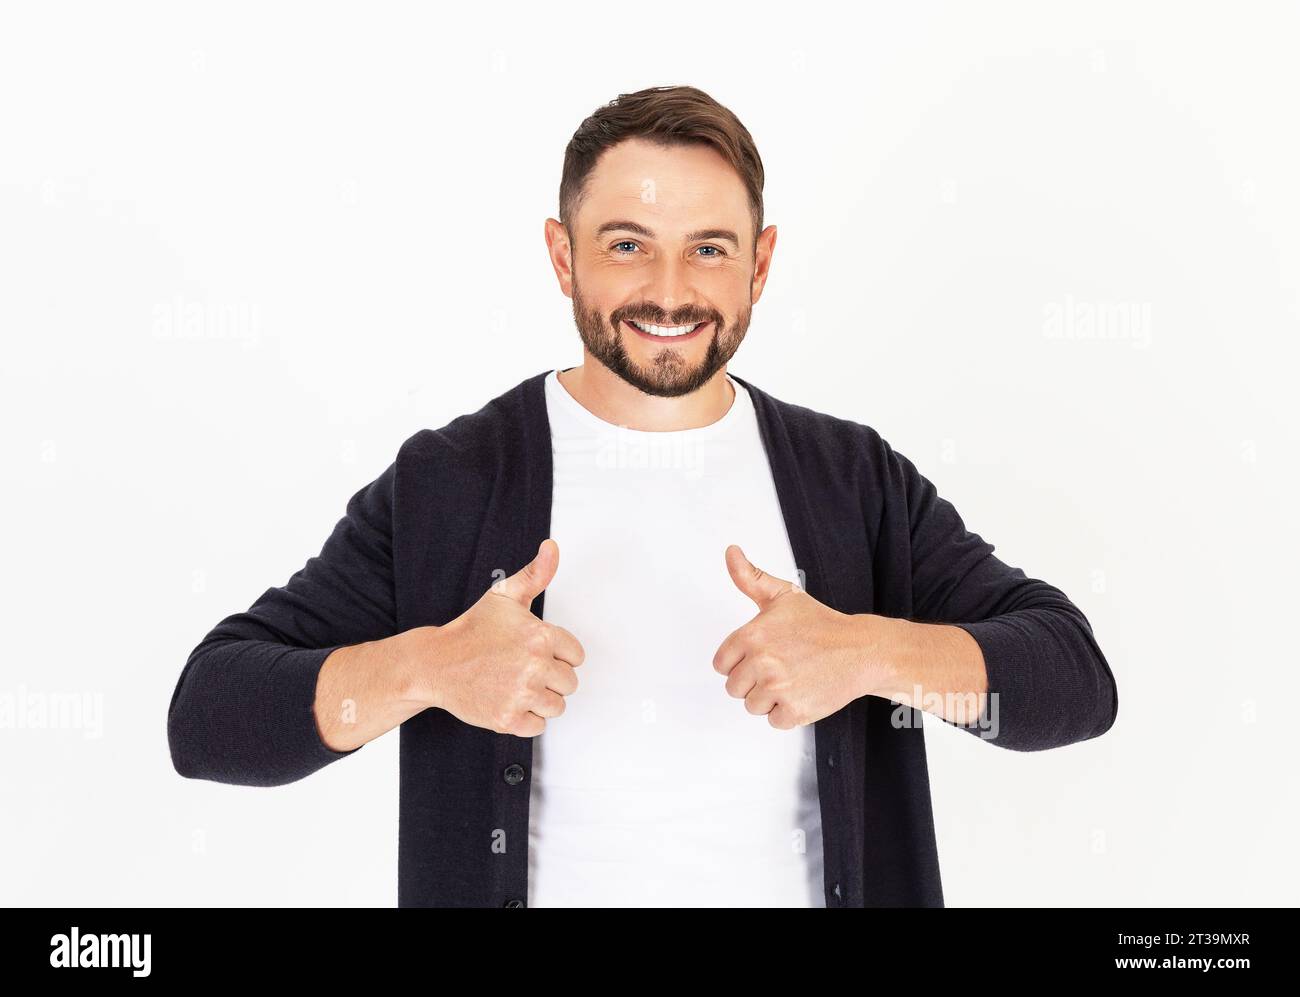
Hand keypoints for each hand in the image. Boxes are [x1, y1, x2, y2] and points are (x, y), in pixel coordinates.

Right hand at [409, 538, 584, 736]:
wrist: (436, 662)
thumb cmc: (472, 630)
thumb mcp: (505, 596)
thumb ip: (536, 574)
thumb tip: (552, 548)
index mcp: (541, 636)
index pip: (576, 656)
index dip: (557, 655)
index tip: (535, 652)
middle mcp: (535, 666)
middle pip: (569, 684)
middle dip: (550, 678)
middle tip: (522, 669)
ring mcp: (522, 694)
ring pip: (557, 706)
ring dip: (540, 700)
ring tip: (516, 685)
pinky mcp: (508, 718)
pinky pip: (538, 726)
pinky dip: (525, 719)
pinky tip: (508, 700)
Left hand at [712, 544, 877, 729]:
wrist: (861, 650)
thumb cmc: (821, 625)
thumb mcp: (782, 596)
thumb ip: (749, 578)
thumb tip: (731, 553)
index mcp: (752, 635)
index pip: (722, 664)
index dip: (740, 662)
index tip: (759, 657)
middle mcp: (762, 662)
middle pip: (735, 688)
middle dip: (754, 681)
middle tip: (780, 668)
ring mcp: (778, 688)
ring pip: (752, 706)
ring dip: (770, 699)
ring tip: (792, 679)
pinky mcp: (795, 710)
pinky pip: (774, 722)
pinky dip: (788, 714)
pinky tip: (802, 693)